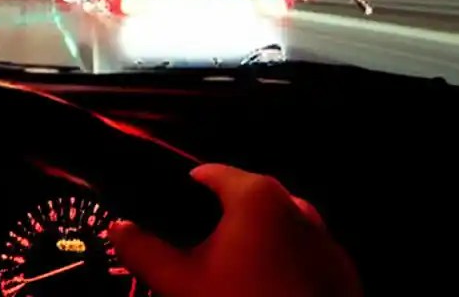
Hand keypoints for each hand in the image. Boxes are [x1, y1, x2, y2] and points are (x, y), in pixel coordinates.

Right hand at [109, 164, 359, 296]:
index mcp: (255, 195)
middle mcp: (294, 204)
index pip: (208, 173)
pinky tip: (263, 289)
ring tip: (229, 277)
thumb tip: (118, 227)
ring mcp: (323, 236)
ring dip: (250, 244)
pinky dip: (280, 264)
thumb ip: (143, 250)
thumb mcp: (180, 284)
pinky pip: (299, 254)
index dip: (182, 192)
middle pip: (242, 200)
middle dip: (217, 223)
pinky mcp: (340, 268)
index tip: (166, 218)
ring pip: (273, 228)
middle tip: (194, 257)